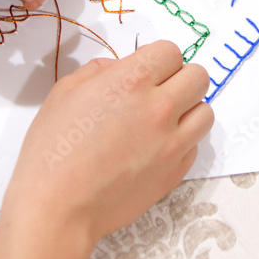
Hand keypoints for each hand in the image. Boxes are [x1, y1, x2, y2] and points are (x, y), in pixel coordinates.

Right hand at [0, 40, 213, 246]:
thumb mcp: (65, 92)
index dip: (157, 60)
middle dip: (179, 79)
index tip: (146, 72)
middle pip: (198, 76)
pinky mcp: (175, 172)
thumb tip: (118, 68)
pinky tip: (155, 148)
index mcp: (131, 81)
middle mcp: (159, 108)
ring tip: (163, 121)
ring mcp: (172, 143)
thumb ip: (97, 70)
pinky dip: (181, 142)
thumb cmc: (53, 148)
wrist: (58, 206)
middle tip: (158, 92)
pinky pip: (194, 145)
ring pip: (205, 112)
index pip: (171, 51)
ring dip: (188, 110)